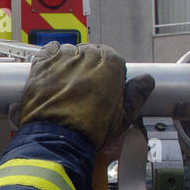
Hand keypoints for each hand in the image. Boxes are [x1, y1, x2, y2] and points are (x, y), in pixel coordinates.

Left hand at [17, 43, 154, 148]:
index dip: (108, 73)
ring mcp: (63, 59)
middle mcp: (87, 55)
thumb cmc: (89, 131)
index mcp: (111, 64)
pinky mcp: (42, 64)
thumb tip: (147, 80)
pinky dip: (51, 58)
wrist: (55, 139)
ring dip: (70, 63)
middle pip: (90, 54)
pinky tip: (53, 72)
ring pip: (70, 52)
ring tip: (67, 85)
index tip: (103, 86)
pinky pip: (49, 50)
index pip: (112, 57)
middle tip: (83, 88)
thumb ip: (137, 94)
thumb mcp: (123, 116)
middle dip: (88, 68)